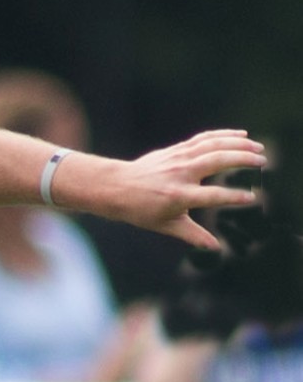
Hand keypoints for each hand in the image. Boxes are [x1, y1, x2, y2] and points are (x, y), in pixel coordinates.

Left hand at [92, 131, 266, 248]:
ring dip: (239, 143)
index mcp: (179, 196)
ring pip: (214, 145)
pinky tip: (240, 134)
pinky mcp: (177, 149)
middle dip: (243, 159)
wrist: (117, 188)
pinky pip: (205, 138)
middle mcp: (181, 174)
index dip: (233, 197)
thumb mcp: (166, 226)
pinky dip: (224, 134)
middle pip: (218, 161)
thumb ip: (193, 235)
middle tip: (263, 161)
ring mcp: (179, 158)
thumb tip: (214, 247)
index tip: (251, 198)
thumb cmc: (141, 210)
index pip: (212, 196)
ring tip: (257, 146)